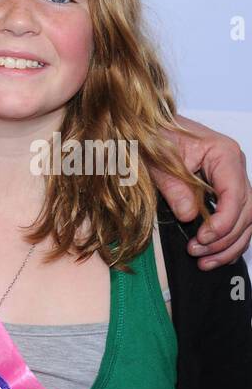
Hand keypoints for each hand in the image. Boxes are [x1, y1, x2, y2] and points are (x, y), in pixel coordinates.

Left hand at [151, 115, 251, 267]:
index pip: (236, 194)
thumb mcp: (156, 160)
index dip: (223, 221)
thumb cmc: (153, 135)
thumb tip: (189, 216)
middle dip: (224, 238)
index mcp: (223, 153)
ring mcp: (232, 180)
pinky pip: (236, 221)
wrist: (146, 127)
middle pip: (246, 212)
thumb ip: (173, 187)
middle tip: (197, 252)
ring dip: (227, 245)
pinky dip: (227, 241)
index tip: (203, 237)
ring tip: (203, 261)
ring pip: (245, 221)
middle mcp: (234, 167)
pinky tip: (213, 257)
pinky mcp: (223, 192)